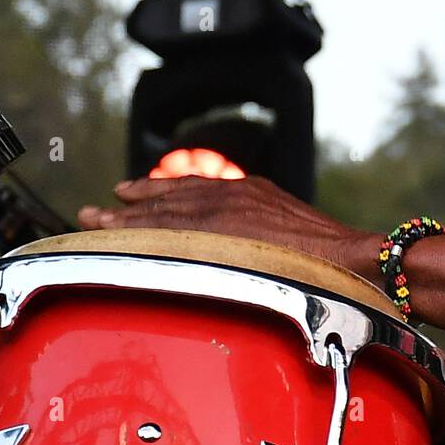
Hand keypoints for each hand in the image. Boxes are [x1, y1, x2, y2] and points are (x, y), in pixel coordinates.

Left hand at [77, 176, 377, 279]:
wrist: (352, 254)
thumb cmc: (329, 254)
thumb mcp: (291, 226)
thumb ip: (260, 230)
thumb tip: (245, 249)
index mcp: (250, 193)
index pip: (193, 189)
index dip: (157, 192)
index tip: (128, 194)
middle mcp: (235, 196)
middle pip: (170, 198)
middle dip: (129, 204)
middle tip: (93, 211)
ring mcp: (228, 212)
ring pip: (163, 212)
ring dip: (124, 218)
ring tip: (92, 221)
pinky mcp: (224, 231)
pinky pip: (171, 229)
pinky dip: (141, 230)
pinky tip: (117, 237)